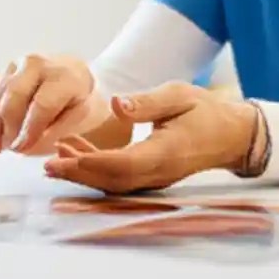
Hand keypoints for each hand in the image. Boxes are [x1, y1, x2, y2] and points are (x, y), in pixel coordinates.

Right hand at [0, 54, 101, 155]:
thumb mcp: (82, 118)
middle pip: (14, 94)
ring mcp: (16, 65)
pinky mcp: (1, 72)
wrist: (74, 79)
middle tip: (7, 149)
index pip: (42, 103)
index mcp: (64, 75)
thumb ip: (58, 132)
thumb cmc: (78, 103)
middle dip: (7, 125)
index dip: (29, 129)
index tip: (20, 150)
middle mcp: (37, 63)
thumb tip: (26, 147)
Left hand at [43, 82, 258, 194]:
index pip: (124, 163)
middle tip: (48, 166)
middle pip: (111, 180)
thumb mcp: (179, 96)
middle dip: (78, 174)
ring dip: (83, 173)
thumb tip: (116, 103)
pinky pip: (118, 178)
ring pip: (112, 182)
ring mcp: (154, 178)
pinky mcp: (150, 176)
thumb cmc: (206, 112)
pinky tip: (75, 153)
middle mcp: (158, 172)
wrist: (231, 135)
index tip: (64, 158)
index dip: (92, 163)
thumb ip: (147, 102)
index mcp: (166, 152)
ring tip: (54, 159)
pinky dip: (95, 169)